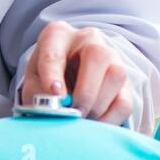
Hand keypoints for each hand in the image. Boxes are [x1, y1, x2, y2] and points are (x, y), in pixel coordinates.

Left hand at [19, 20, 133, 123]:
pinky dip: (110, 119)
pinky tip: (94, 124)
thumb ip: (39, 94)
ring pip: (116, 76)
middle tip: (73, 113)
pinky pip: (125, 102)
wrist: (64, 79)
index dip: (53, 75)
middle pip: (97, 55)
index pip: (55, 52)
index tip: (54, 95)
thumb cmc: (45, 79)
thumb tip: (58, 109)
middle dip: (85, 92)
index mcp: (58, 36)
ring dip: (97, 105)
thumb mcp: (33, 83)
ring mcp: (113, 59)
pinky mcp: (125, 83)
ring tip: (82, 118)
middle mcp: (89, 40)